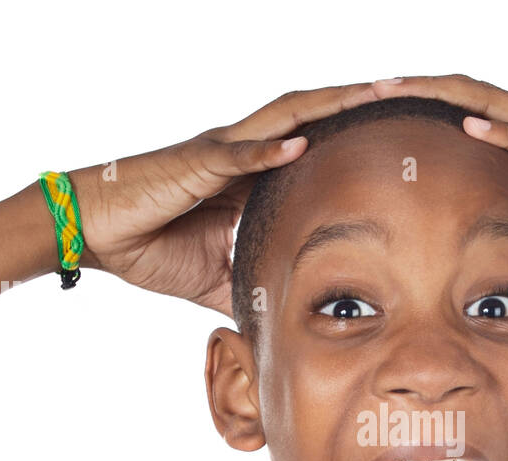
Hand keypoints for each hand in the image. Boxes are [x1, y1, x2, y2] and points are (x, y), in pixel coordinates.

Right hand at [69, 82, 379, 312]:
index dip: (358, 135)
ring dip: (332, 106)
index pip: (315, 146)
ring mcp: (220, 153)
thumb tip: (276, 320)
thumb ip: (248, 285)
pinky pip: (235, 154)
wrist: (94, 233)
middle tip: (413, 94)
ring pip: (286, 118)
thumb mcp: (215, 276)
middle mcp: (243, 153)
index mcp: (252, 176)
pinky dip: (269, 149)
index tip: (405, 133)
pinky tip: (303, 143)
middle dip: (362, 104)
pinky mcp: (194, 164)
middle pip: (314, 118)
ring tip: (379, 94)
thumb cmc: (149, 245)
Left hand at [372, 74, 507, 284]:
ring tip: (384, 89)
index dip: (418, 134)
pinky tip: (464, 127)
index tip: (370, 141)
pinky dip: (500, 131)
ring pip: (486, 104)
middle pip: (459, 108)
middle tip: (351, 99)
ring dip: (436, 96)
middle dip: (408, 103)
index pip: (463, 138)